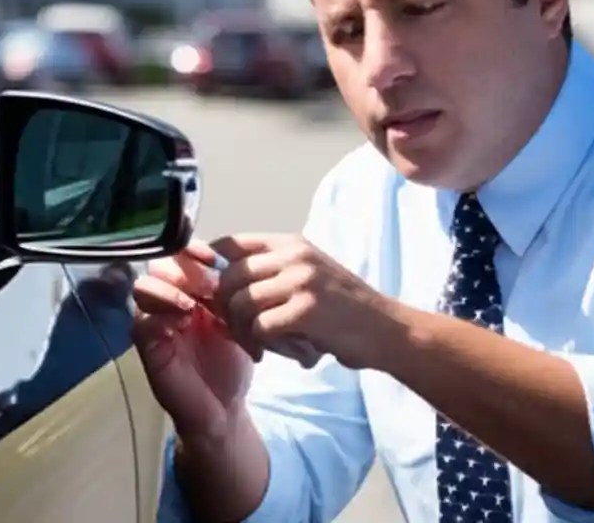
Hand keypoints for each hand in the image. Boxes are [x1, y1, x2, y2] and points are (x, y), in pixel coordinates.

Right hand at [130, 239, 254, 440]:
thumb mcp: (237, 321)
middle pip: (158, 265)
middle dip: (182, 269)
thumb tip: (226, 262)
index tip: (210, 256)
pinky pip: (141, 322)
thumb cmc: (232, 363)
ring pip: (143, 288)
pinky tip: (182, 322)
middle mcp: (167, 301)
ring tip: (192, 305)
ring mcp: (154, 322)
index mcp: (189, 290)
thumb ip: (228, 293)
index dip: (191, 249)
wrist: (224, 408)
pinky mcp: (146, 347)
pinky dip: (160, 317)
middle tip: (206, 285)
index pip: (179, 256)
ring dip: (168, 290)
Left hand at [210, 233, 395, 370]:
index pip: (231, 243)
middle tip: (237, 331)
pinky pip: (260, 327)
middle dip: (224, 309)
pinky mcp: (306, 310)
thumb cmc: (344, 309)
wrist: (387, 330)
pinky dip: (266, 343)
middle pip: (229, 277)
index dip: (209, 267)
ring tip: (261, 345)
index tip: (206, 291)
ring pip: (240, 303)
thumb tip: (219, 282)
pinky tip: (285, 350)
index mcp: (290, 244)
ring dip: (243, 331)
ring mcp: (300, 280)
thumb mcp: (307, 275)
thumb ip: (271, 273)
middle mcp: (293, 255)